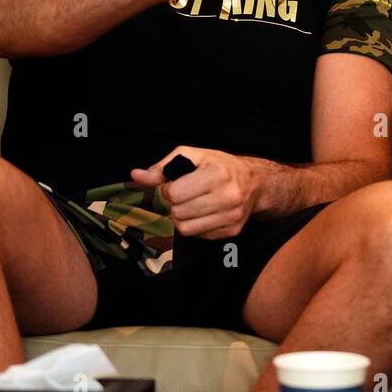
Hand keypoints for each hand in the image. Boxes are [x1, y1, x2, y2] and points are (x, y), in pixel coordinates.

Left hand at [131, 146, 260, 238]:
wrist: (254, 182)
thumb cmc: (220, 166)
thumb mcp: (192, 156)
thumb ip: (162, 168)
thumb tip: (136, 176)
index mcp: (218, 173)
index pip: (174, 193)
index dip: (165, 191)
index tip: (169, 187)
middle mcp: (228, 196)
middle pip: (178, 213)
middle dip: (172, 206)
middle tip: (178, 197)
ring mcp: (232, 216)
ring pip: (186, 229)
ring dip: (180, 219)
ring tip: (188, 206)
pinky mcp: (233, 230)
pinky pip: (199, 235)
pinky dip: (194, 226)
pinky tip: (201, 213)